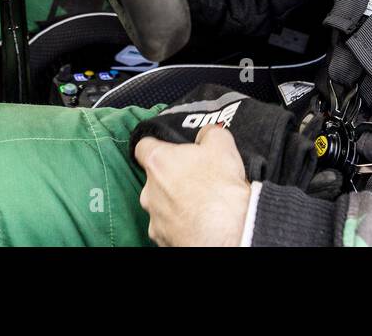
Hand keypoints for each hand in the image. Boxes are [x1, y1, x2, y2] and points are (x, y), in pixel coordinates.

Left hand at [134, 125, 251, 246]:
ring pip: (161, 204)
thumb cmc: (220, 189)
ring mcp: (154, 217)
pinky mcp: (162, 239)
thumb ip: (209, 132)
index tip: (169, 149)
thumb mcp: (222, 143)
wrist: (228, 233)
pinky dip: (181, 223)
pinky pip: (168, 226)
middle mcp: (149, 190)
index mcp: (158, 162)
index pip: (143, 146)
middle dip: (173, 177)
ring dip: (176, 202)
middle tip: (197, 178)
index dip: (157, 145)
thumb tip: (207, 134)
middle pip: (155, 178)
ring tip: (202, 203)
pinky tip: (199, 222)